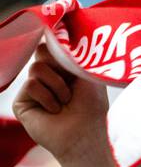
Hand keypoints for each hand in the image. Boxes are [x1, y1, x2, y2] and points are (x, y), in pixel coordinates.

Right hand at [11, 43, 110, 164]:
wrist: (85, 135)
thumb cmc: (92, 108)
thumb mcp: (88, 75)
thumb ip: (74, 53)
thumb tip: (56, 31)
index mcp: (62, 70)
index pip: (52, 45)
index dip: (58, 46)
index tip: (66, 47)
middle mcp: (46, 77)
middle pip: (41, 51)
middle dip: (60, 66)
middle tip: (72, 82)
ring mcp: (32, 89)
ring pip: (37, 68)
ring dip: (58, 85)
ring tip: (66, 101)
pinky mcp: (22, 102)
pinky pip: (31, 84)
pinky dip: (48, 97)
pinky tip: (55, 111)